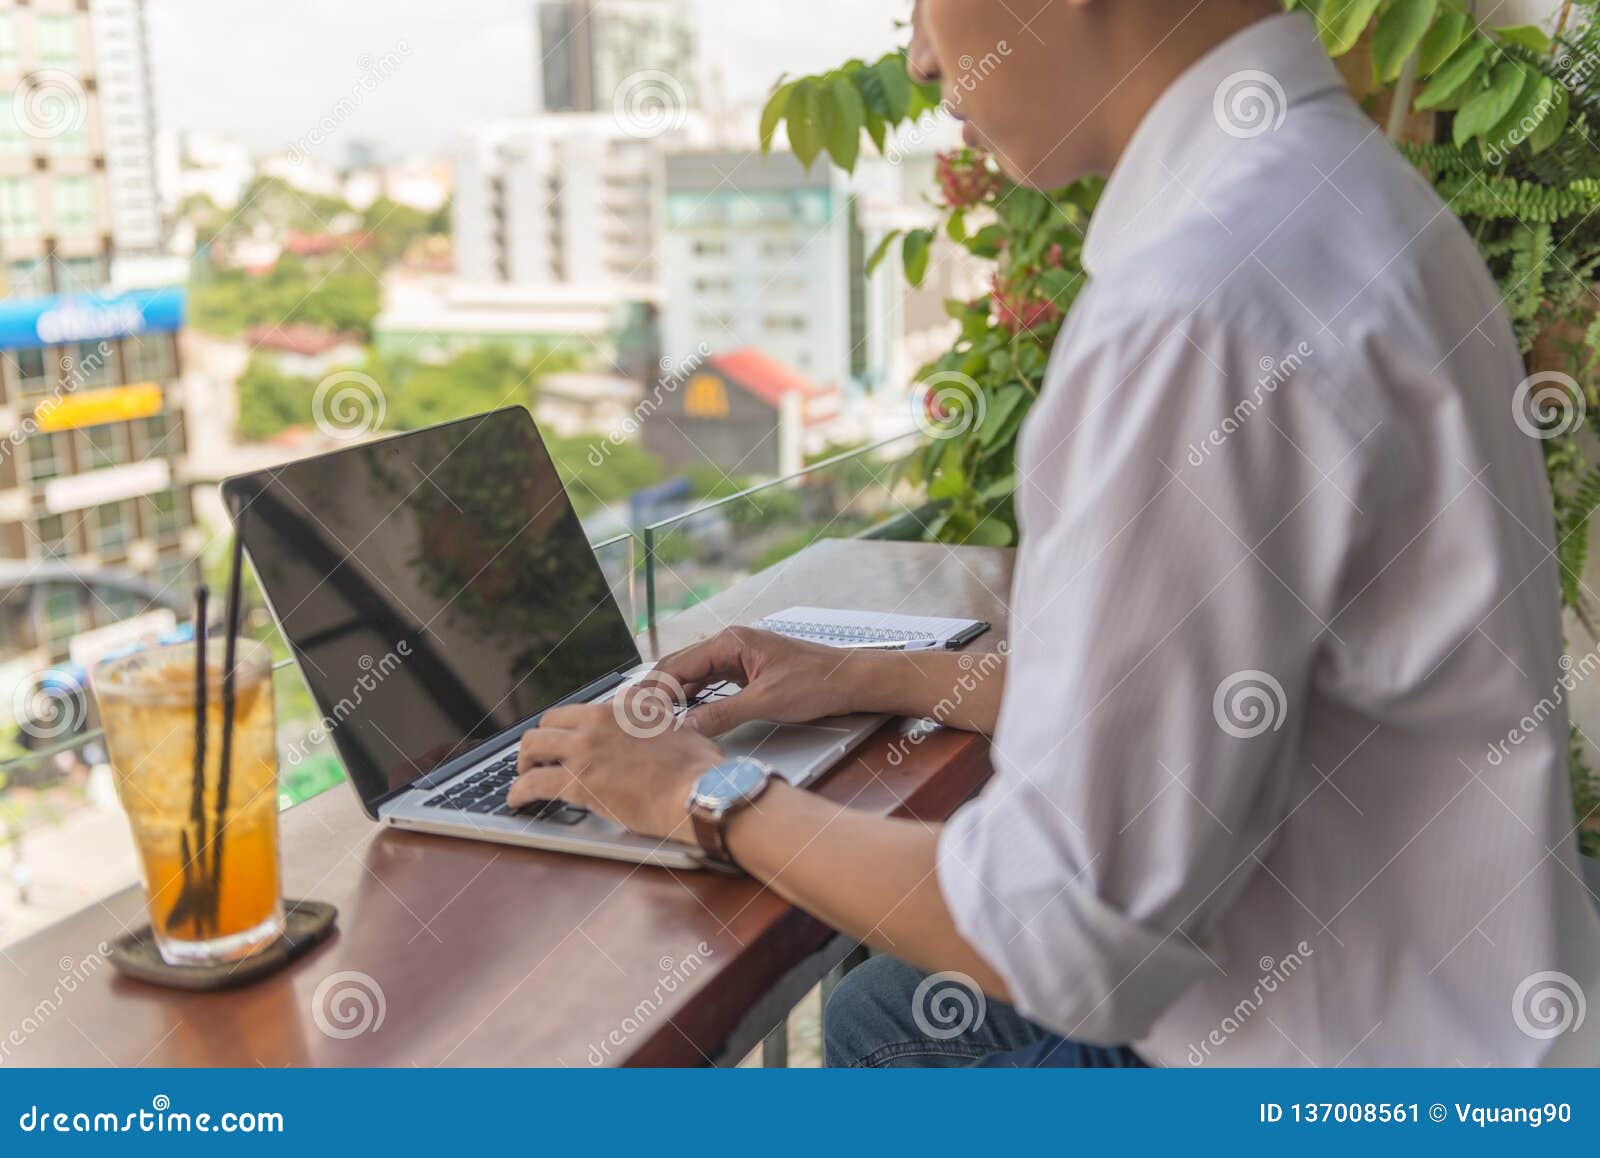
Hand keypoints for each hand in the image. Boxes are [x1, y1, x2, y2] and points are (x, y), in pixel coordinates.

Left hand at [506, 699, 723, 841]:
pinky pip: (532, 784)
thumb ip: (652, 714)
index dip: (564, 729)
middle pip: (547, 725)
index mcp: (620, 708)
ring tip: (524, 777)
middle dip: (539, 743)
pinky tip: (517, 801)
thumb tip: (646, 710)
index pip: (576, 711)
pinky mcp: (576, 783)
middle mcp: (597, 723)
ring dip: (523, 763)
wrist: (698, 791)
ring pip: (532, 748)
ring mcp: (584, 751)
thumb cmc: (696, 768)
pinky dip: (519, 793)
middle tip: (539, 759)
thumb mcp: (675, 724)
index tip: (562, 741)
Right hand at [646, 627, 871, 734]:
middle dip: (658, 690)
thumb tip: (689, 727)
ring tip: (653, 718)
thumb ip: (723, 714)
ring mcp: (738, 658)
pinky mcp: (746, 672)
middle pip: (681, 667)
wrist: (851, 681)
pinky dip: (695, 698)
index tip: (638, 710)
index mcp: (731, 641)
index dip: (656, 689)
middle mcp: (730, 644)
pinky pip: (711, 683)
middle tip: (635, 716)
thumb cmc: (817, 681)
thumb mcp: (766, 702)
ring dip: (675, 695)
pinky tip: (685, 713)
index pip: (680, 665)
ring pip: (694, 675)